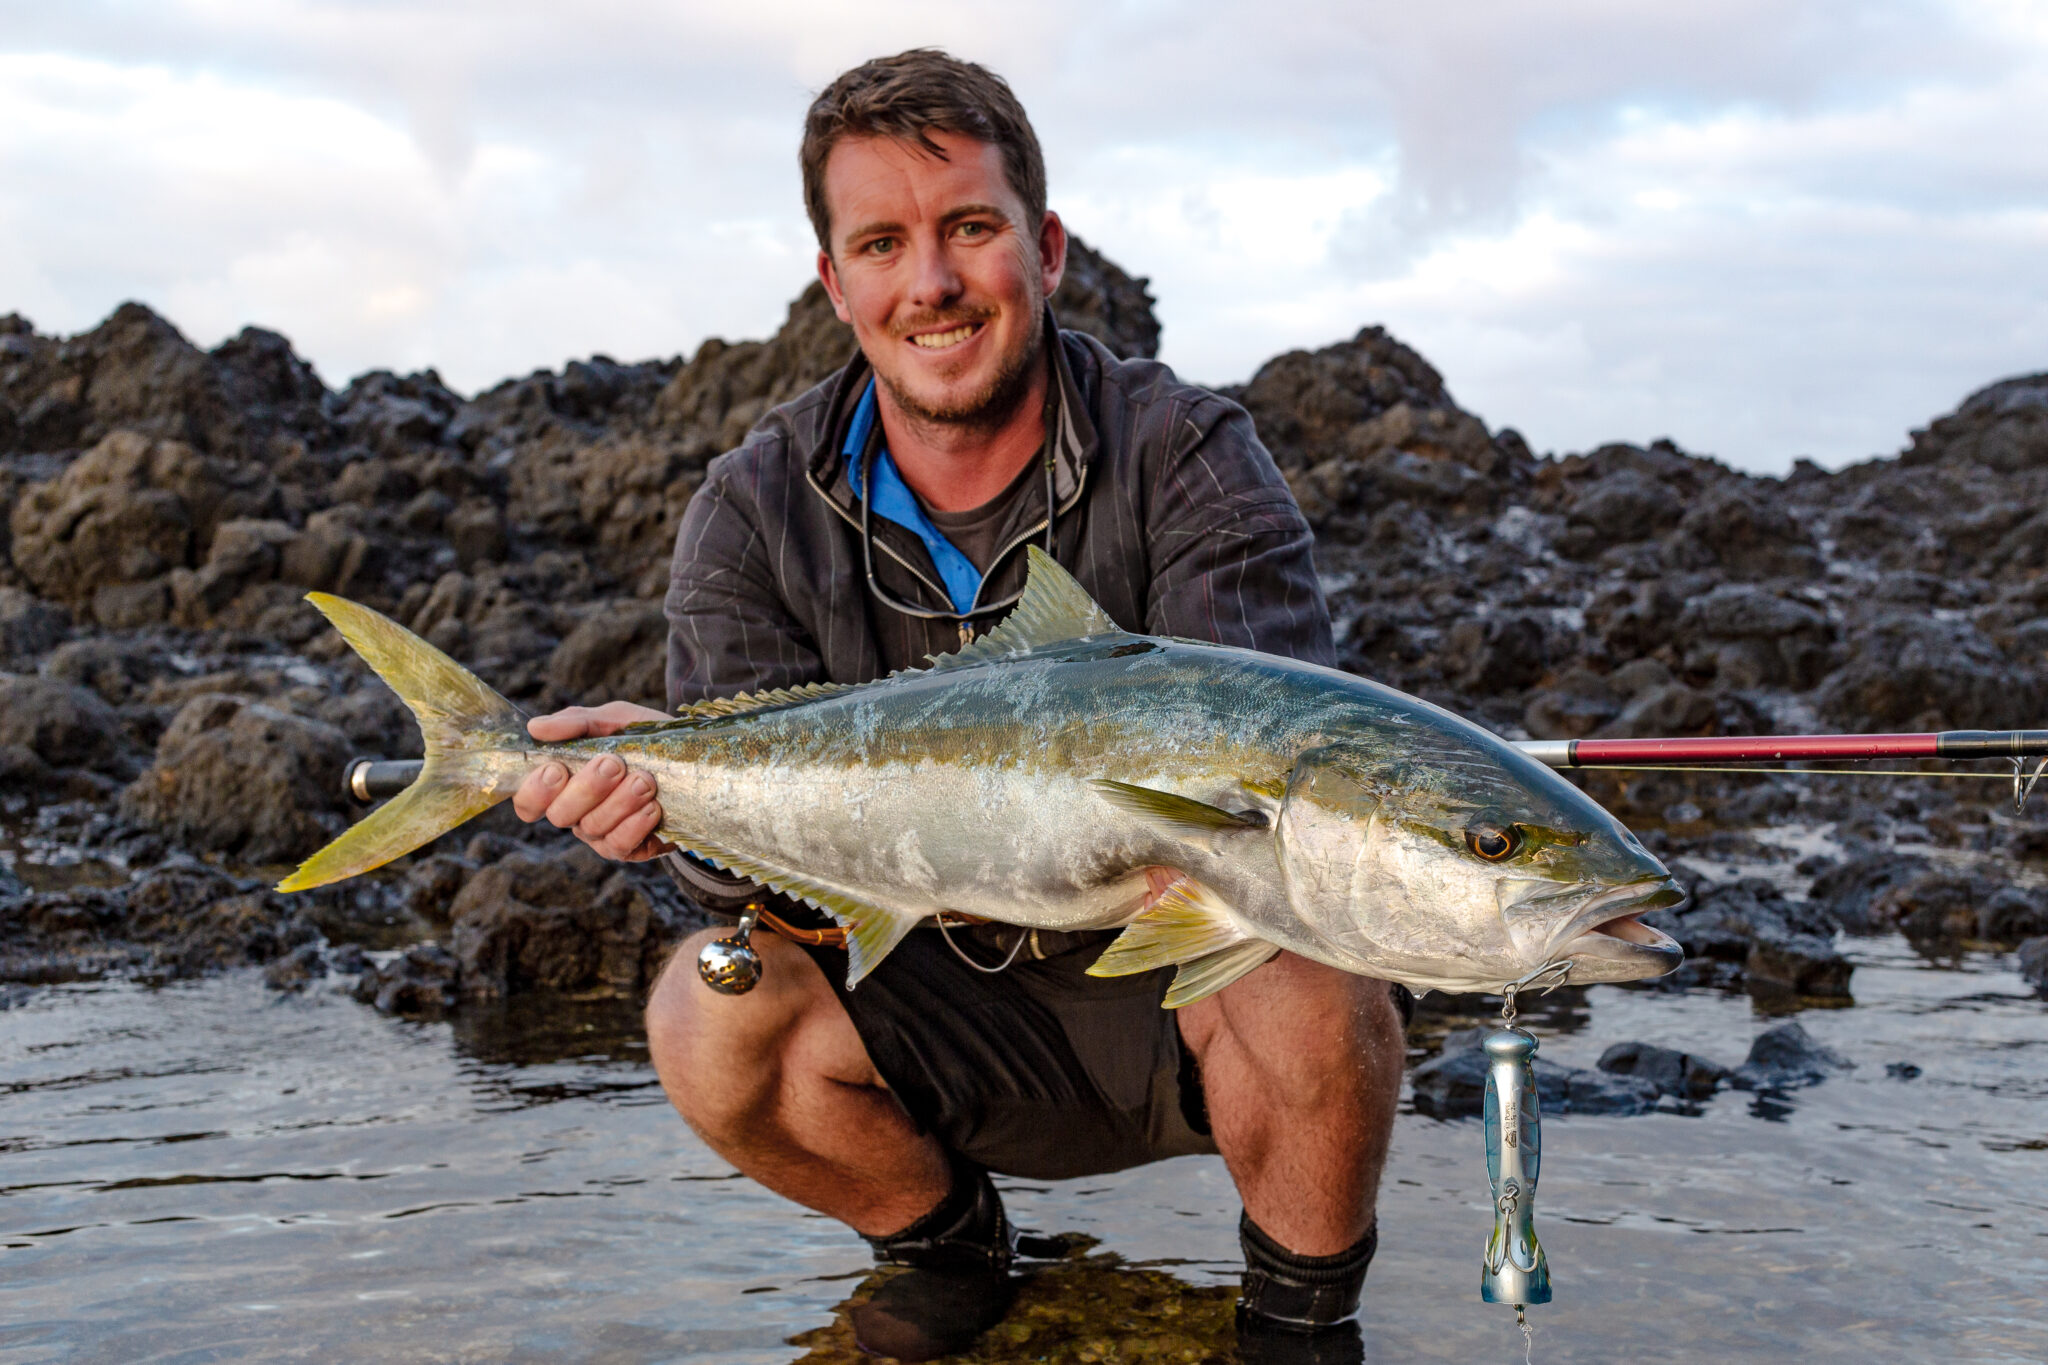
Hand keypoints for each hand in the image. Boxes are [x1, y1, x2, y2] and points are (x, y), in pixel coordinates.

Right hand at [512, 701, 674, 861]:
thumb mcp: (613, 720)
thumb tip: (536, 727)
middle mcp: (577, 813)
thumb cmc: (642, 739)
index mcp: (563, 783)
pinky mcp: (632, 849)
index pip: (529, 801)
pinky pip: (622, 845)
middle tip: (613, 764)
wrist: (695, 759)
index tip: (556, 769)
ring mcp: (602, 834)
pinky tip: (653, 807)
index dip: (534, 791)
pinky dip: (636, 825)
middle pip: (561, 814)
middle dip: (586, 788)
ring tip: (644, 780)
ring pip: (594, 827)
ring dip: (619, 802)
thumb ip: (576, 722)